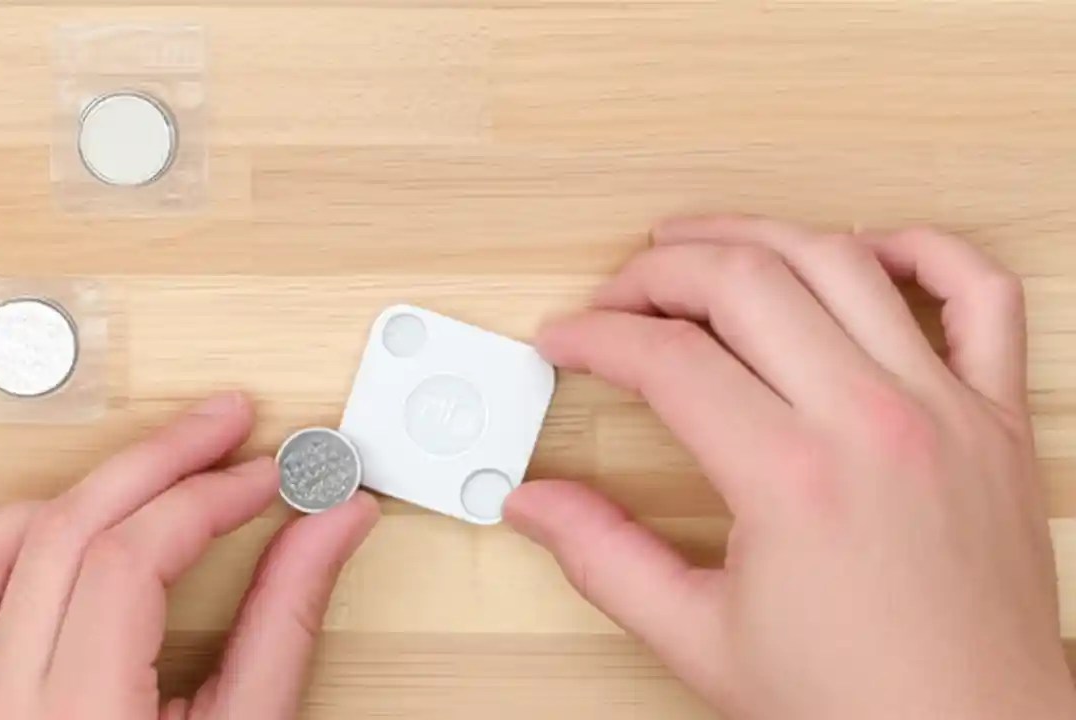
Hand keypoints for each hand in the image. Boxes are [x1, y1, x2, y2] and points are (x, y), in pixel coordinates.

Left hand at [0, 392, 378, 719]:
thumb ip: (288, 621)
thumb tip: (331, 525)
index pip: (134, 559)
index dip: (215, 496)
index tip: (275, 474)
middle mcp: (1, 710)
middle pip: (71, 529)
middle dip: (164, 460)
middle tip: (231, 425)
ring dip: (87, 492)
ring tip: (160, 474)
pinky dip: (9, 541)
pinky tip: (70, 533)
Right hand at [507, 216, 1075, 718]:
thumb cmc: (855, 710)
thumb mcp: (699, 640)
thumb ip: (603, 558)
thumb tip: (533, 503)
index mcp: (792, 479)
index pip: (667, 358)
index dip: (595, 337)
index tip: (565, 342)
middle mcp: (873, 422)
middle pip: (744, 280)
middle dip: (657, 271)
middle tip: (616, 296)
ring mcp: (944, 409)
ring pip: (842, 260)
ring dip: (757, 236)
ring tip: (702, 247)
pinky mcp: (996, 419)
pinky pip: (979, 293)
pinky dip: (922, 249)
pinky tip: (863, 251)